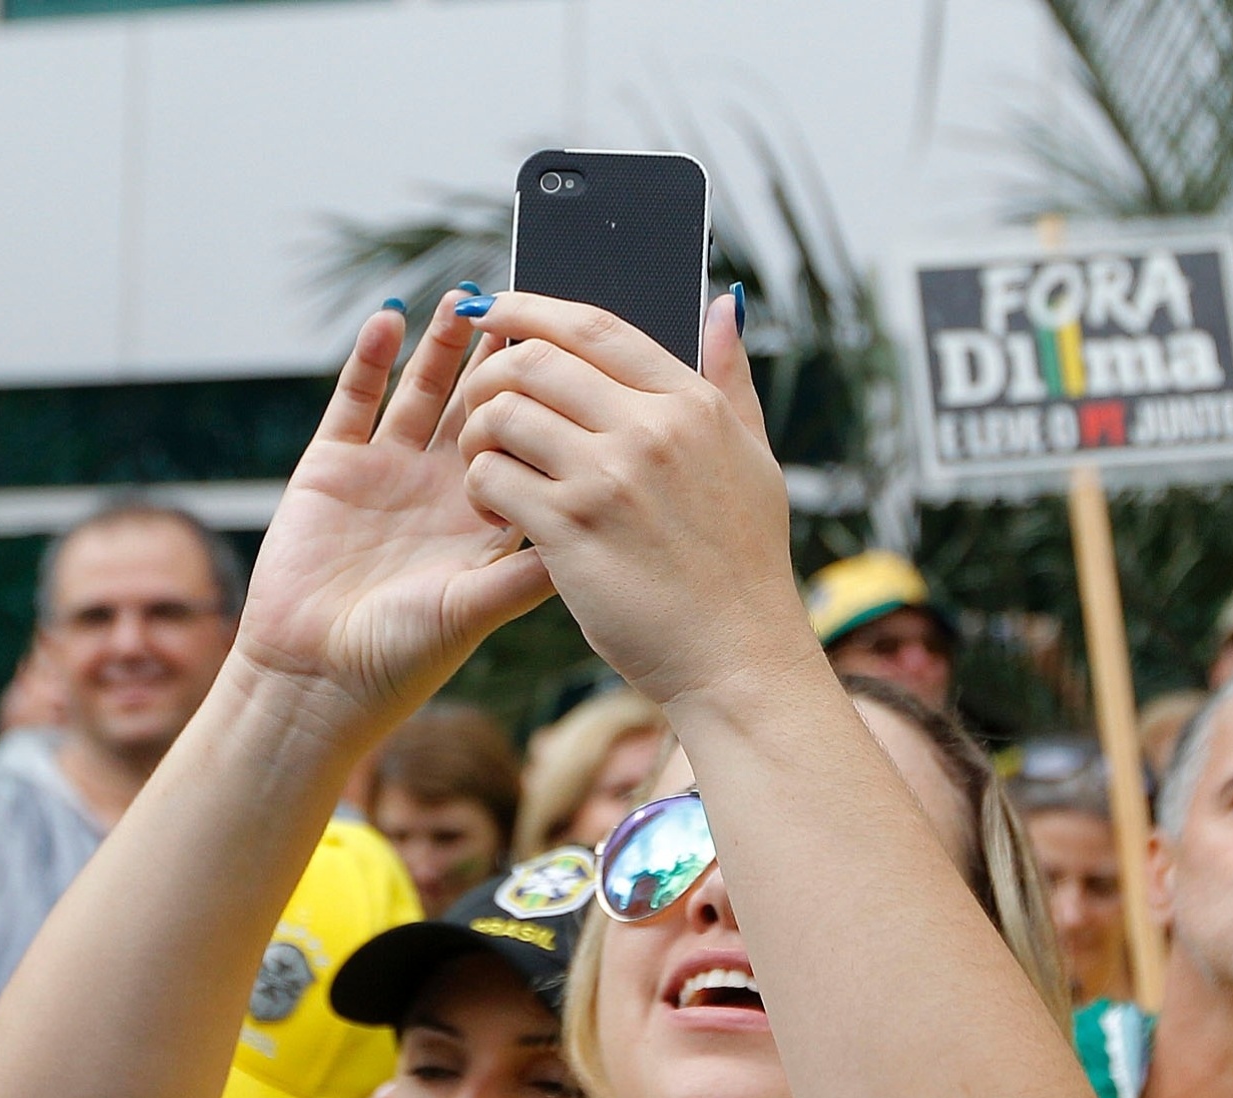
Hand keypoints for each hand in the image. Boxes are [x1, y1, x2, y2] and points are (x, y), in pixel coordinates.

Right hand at [234, 291, 553, 738]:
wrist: (313, 681)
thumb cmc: (401, 658)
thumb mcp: (475, 610)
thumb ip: (528, 570)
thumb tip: (600, 529)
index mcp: (489, 517)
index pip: (532, 441)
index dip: (551, 397)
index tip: (576, 351)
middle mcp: (444, 487)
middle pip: (483, 403)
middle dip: (504, 355)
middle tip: (527, 302)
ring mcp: (388, 472)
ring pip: (423, 390)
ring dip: (444, 345)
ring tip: (467, 297)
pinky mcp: (332, 466)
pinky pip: (353, 400)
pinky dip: (370, 360)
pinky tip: (390, 319)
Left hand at [456, 292, 813, 707]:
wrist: (739, 657)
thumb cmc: (745, 565)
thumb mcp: (754, 457)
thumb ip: (730, 378)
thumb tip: (721, 306)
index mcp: (691, 404)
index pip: (594, 326)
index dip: (530, 307)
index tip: (493, 308)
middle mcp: (651, 429)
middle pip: (535, 359)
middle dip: (488, 373)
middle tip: (480, 404)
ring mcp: (609, 478)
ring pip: (502, 413)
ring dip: (477, 432)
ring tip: (488, 463)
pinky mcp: (572, 530)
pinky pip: (492, 476)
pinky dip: (480, 486)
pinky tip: (496, 508)